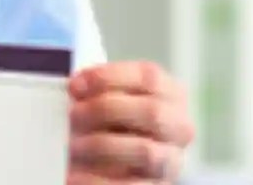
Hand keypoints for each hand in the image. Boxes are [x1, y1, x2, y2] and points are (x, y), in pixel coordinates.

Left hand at [66, 61, 194, 183]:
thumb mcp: (107, 98)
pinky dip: (99, 180)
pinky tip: (76, 175)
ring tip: (73, 146)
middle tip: (73, 115)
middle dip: (105, 110)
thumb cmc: (108, 121)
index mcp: (171, 95)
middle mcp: (179, 127)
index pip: (149, 78)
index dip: (109, 78)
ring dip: (102, 146)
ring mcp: (172, 160)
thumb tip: (75, 86)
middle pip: (151, 112)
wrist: (112, 163)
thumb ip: (96, 88)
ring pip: (146, 151)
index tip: (75, 85)